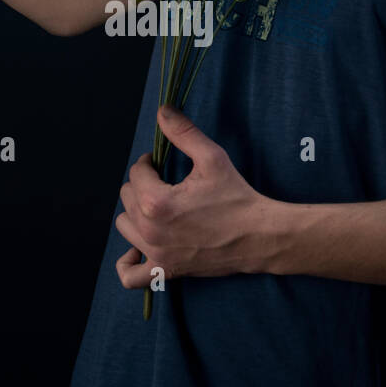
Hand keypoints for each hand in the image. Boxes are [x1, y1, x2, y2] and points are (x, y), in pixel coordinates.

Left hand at [115, 104, 274, 287]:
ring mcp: (156, 254)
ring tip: (156, 207)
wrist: (260, 236)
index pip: (136, 173)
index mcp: (156, 201)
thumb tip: (163, 110)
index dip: (149, 163)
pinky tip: (138, 247)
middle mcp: (150, 230)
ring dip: (135, 214)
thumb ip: (183, 132)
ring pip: (125, 227)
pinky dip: (128, 263)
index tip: (162, 163)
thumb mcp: (212, 157)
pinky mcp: (165, 271)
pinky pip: (131, 276)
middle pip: (126, 198)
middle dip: (142, 185)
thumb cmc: (237, 197)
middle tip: (165, 183)